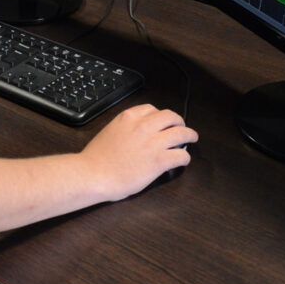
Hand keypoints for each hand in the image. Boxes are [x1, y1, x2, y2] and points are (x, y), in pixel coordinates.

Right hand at [78, 104, 196, 200]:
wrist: (92, 174)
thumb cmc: (96, 159)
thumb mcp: (110, 132)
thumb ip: (125, 129)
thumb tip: (135, 136)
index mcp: (128, 117)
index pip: (151, 109)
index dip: (160, 116)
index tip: (162, 122)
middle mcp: (143, 126)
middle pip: (170, 116)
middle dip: (178, 121)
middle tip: (182, 128)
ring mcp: (152, 143)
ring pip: (181, 133)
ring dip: (189, 135)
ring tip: (191, 138)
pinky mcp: (159, 160)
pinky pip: (181, 155)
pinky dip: (185, 157)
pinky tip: (183, 160)